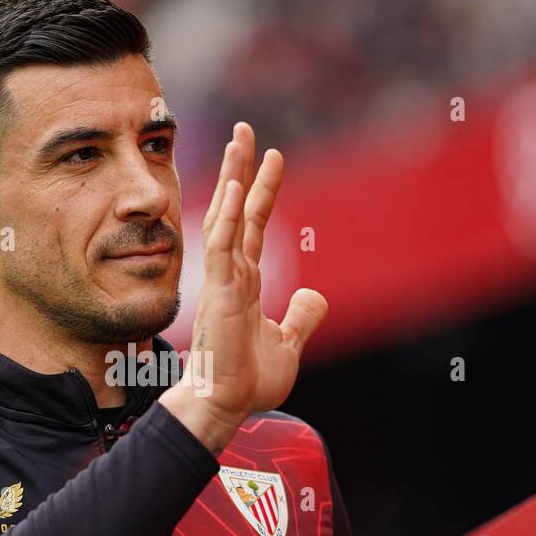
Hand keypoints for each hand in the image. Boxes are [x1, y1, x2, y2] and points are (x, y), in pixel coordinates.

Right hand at [159, 122, 327, 452]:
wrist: (226, 405)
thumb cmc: (248, 380)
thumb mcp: (288, 343)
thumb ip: (301, 318)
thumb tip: (316, 295)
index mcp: (245, 282)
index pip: (253, 225)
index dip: (262, 190)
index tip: (271, 157)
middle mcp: (232, 274)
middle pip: (236, 209)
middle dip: (241, 169)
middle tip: (244, 130)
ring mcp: (224, 281)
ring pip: (226, 218)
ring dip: (232, 179)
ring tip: (239, 141)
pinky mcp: (219, 294)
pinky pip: (220, 247)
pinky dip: (224, 217)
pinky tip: (231, 189)